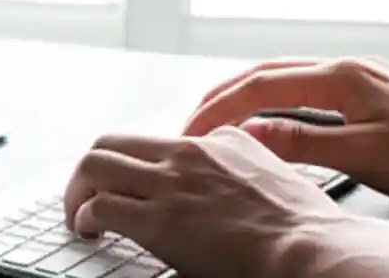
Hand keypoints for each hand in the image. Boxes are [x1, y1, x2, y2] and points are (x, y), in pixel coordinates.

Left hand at [62, 130, 351, 277]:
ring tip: (79, 215)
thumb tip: (236, 158)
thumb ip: (244, 158)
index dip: (133, 165)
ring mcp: (168, 185)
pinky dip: (85, 218)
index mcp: (214, 142)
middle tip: (87, 194)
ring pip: (94, 166)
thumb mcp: (274, 169)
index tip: (129, 184)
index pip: (154, 140)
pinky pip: (101, 207)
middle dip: (90, 169)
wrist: (310, 248)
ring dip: (78, 191)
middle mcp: (184, 155)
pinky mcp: (158, 221)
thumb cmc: (302, 224)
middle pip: (111, 142)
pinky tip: (90, 231)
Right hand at [183, 58, 388, 202]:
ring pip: (284, 76)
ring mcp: (358, 74)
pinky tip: (269, 118)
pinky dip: (274, 100)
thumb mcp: (365, 157)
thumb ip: (303, 142)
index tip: (192, 131)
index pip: (260, 86)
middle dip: (222, 95)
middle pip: (265, 72)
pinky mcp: (369, 89)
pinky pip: (306, 86)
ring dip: (246, 95)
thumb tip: (251, 131)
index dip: (220, 109)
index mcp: (341, 77)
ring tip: (218, 119)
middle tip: (191, 122)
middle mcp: (346, 66)